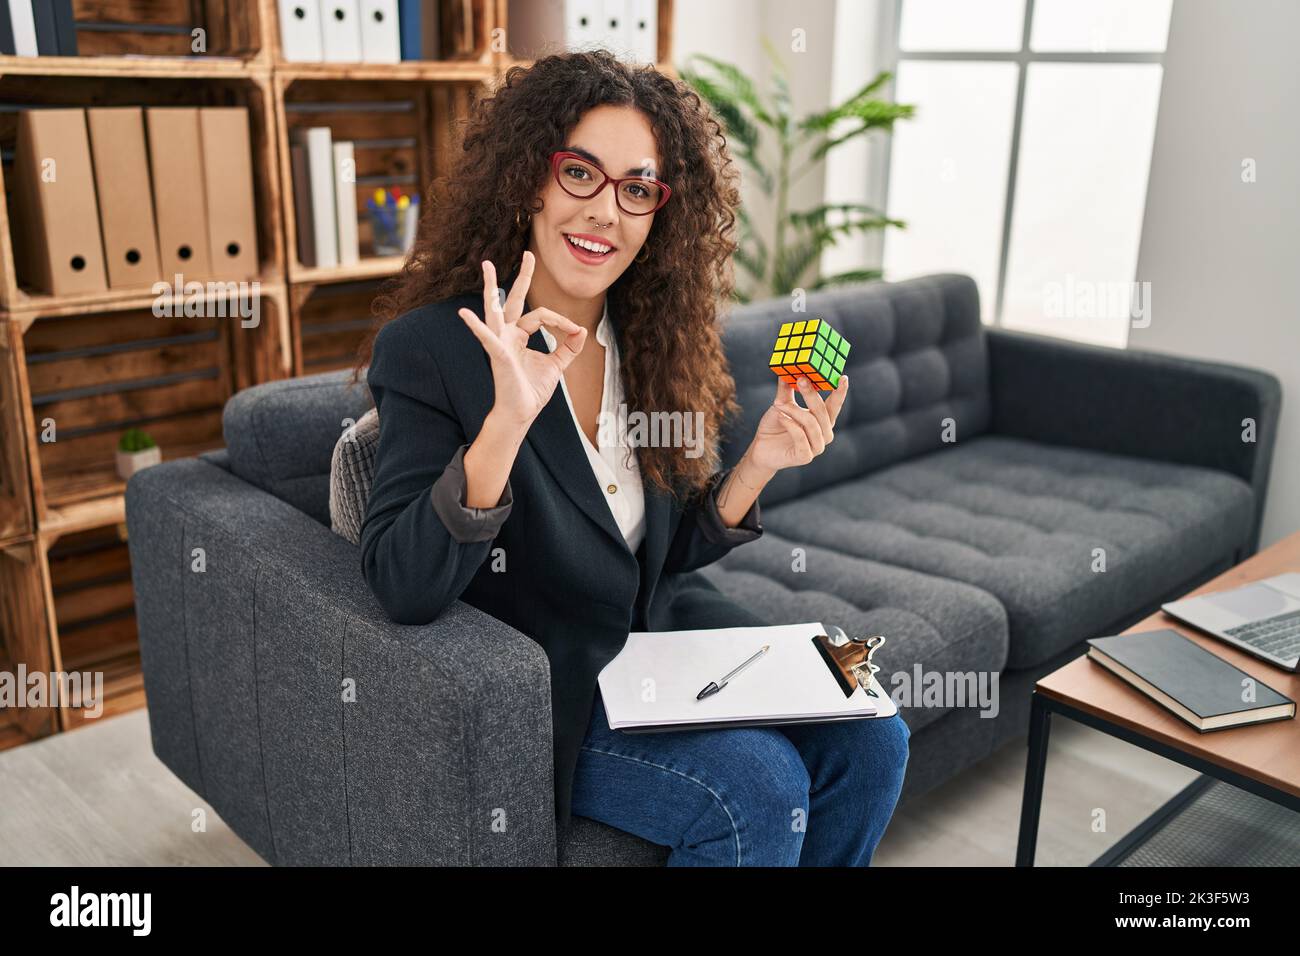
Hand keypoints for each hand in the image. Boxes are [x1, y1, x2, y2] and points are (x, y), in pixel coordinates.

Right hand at [457, 251, 586, 431]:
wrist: (521, 412)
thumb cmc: (532, 389)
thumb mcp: (557, 365)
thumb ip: (569, 347)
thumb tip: (581, 329)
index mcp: (519, 334)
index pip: (542, 315)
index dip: (561, 322)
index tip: (575, 331)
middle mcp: (507, 334)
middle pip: (513, 299)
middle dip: (522, 277)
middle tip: (529, 254)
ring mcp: (500, 342)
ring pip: (494, 309)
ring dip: (490, 287)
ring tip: (485, 265)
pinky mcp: (497, 354)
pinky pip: (486, 337)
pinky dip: (476, 326)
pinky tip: (464, 313)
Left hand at [745, 374, 848, 473]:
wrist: (761, 449)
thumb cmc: (775, 426)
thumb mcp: (781, 404)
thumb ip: (786, 389)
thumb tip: (787, 369)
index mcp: (823, 420)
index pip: (835, 404)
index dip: (840, 392)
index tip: (843, 377)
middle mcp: (824, 433)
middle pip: (822, 412)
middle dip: (812, 394)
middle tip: (801, 380)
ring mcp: (816, 447)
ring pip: (811, 423)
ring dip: (794, 411)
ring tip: (778, 404)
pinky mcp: (805, 457)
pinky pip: (801, 438)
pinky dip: (790, 425)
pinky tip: (780, 417)